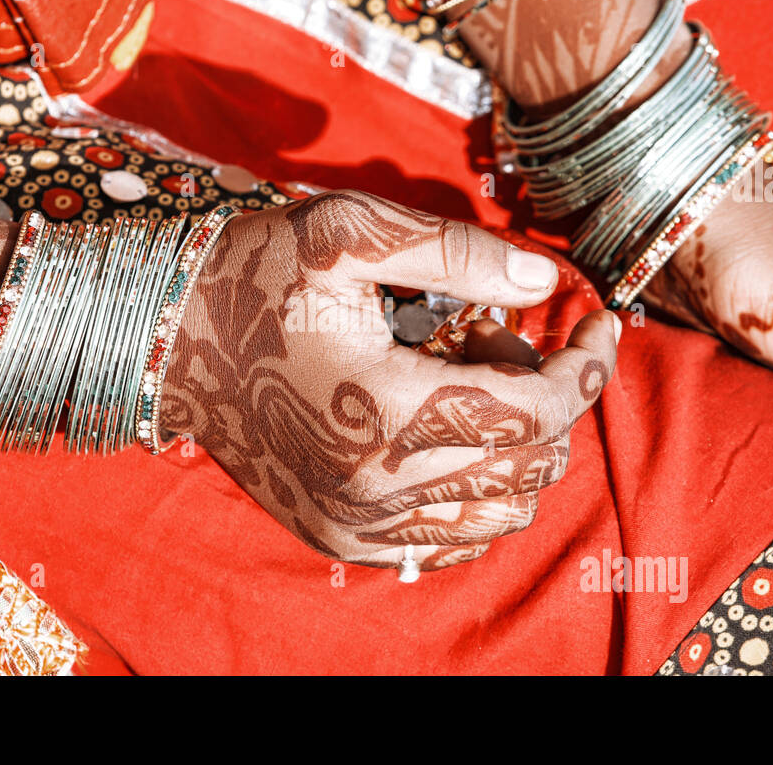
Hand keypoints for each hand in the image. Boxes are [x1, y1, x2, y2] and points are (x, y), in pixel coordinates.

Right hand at [164, 190, 620, 571]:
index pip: (536, 411)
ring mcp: (360, 526)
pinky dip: (481, 492)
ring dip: (517, 444)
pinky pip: (455, 541)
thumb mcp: (348, 232)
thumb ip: (455, 253)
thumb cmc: (257, 277)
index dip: (587, 364)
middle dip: (545, 391)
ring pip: (504, 510)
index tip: (600, 321)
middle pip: (531, 463)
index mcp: (383, 411)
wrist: (171, 344)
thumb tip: (545, 285)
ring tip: (465, 382)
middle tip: (492, 334)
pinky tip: (452, 435)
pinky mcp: (345, 540)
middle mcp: (375, 488)